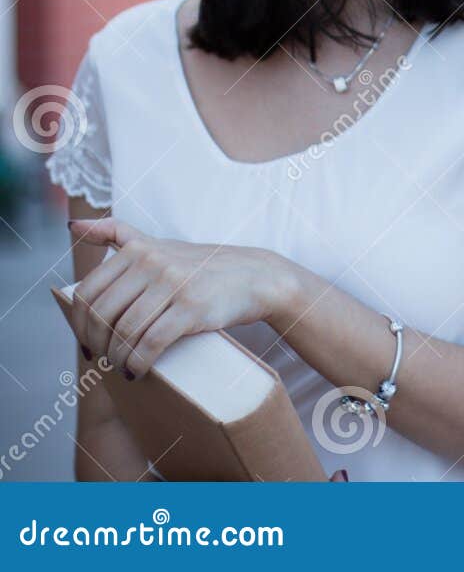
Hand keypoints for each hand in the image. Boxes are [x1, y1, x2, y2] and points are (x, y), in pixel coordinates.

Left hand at [66, 218, 301, 378]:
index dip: (79, 324)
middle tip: (104, 360)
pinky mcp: (193, 307)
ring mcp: (173, 283)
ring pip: (124, 331)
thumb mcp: (160, 244)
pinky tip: (137, 371)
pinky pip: (151, 342)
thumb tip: (73, 226)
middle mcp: (153, 262)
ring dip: (117, 358)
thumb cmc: (202, 267)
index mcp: (139, 249)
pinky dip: (138, 363)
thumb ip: (118, 234)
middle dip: (97, 344)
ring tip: (122, 367)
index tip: (88, 343)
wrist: (256, 277)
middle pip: (102, 314)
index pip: (88, 292)